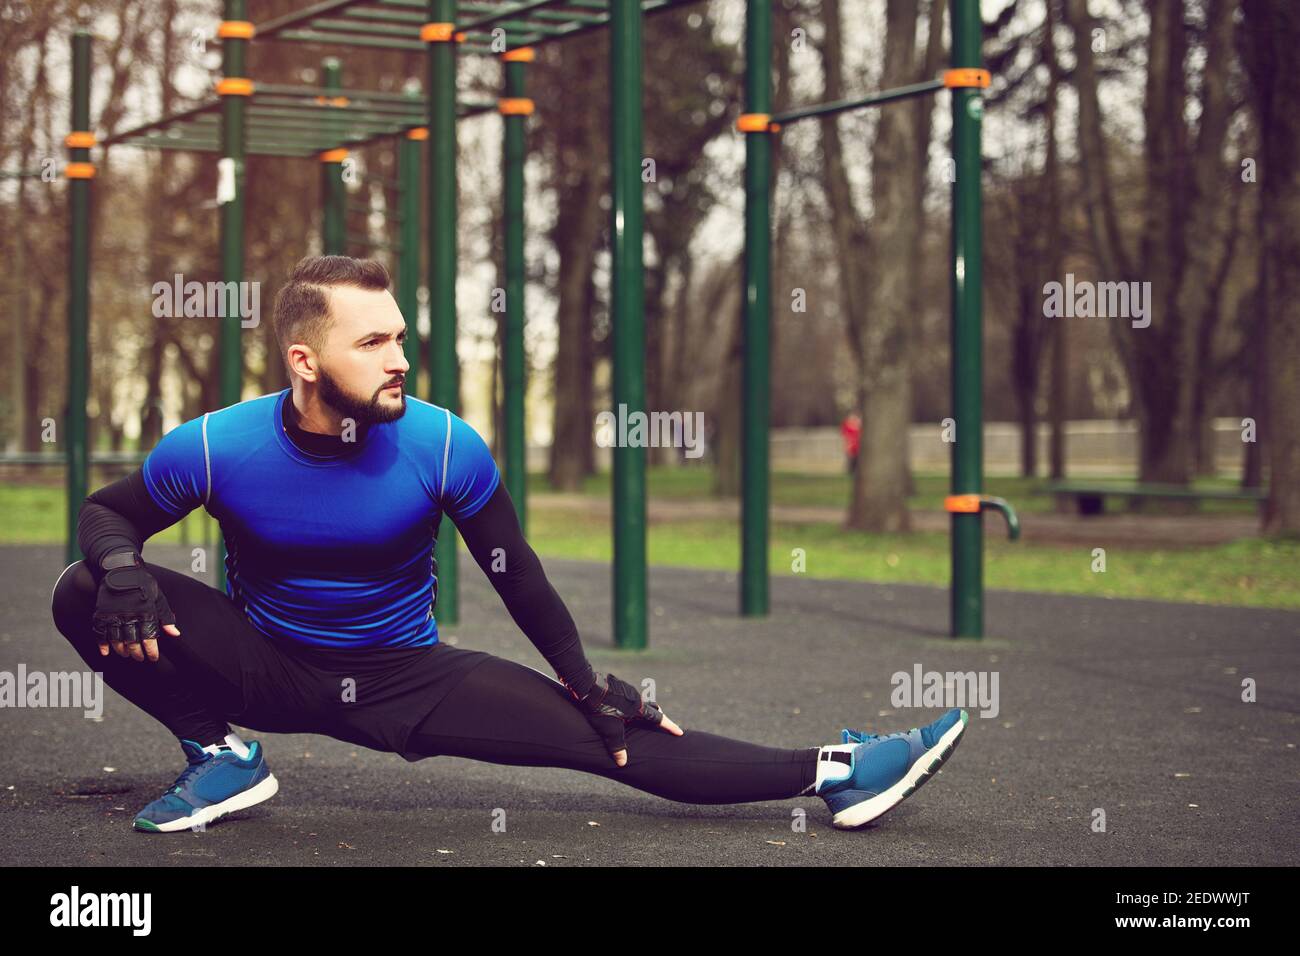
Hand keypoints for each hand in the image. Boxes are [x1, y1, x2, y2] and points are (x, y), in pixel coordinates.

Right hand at [91, 553, 180, 662]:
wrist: (120, 568)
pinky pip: (100, 632)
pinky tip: (106, 652)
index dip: (151, 650)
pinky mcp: (101, 613)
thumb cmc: (143, 583)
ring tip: (127, 655)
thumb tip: (175, 634)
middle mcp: (129, 615)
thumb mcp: (158, 597)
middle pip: (132, 642)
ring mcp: (114, 614)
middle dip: (137, 653)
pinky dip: (102, 644)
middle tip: (140, 658)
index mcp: (146, 612)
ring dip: (122, 650)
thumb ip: (165, 616)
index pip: (149, 637)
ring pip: (116, 640)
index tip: (153, 658)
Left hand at [565, 671, 683, 766]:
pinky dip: (628, 703)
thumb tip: (623, 763)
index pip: (659, 719)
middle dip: (657, 715)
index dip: (670, 726)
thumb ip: (617, 746)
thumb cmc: (599, 709)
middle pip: (652, 707)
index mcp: (638, 708)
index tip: (680, 732)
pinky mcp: (617, 684)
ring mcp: (626, 688)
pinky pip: (627, 695)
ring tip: (635, 718)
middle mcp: (635, 696)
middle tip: (658, 724)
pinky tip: (618, 707)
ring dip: (640, 709)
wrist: (587, 685)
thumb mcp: (609, 730)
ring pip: (638, 700)